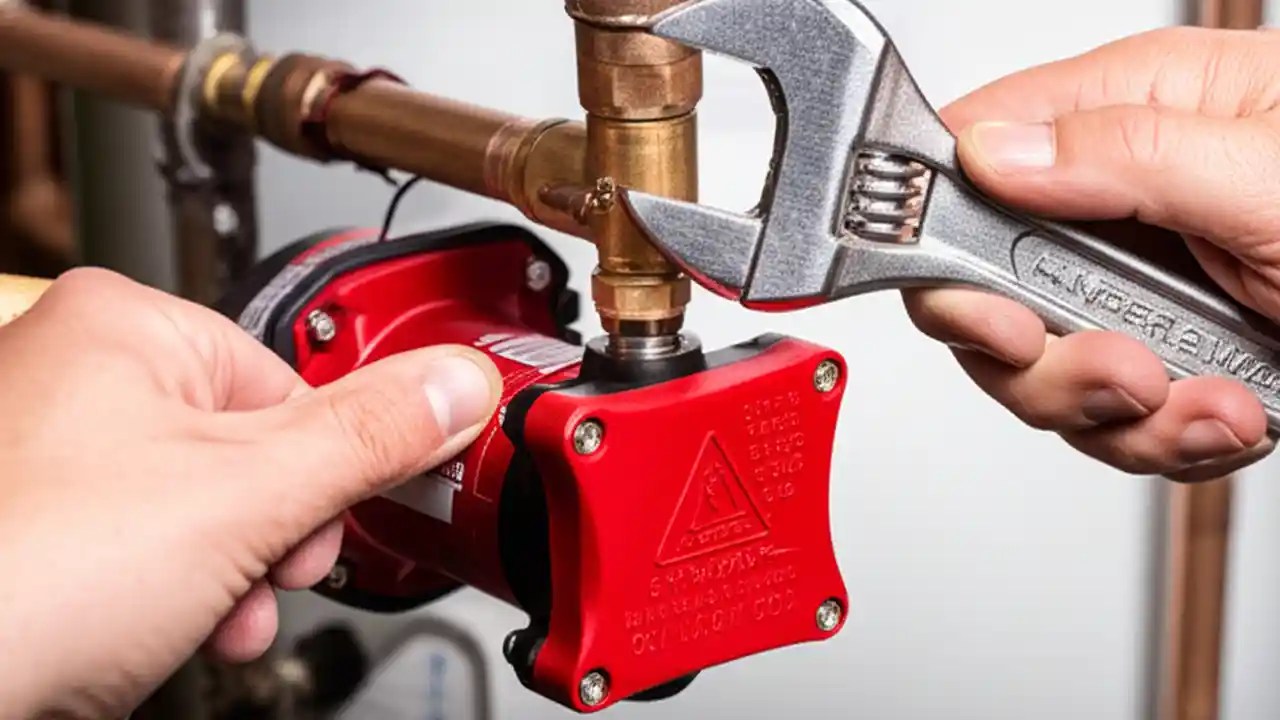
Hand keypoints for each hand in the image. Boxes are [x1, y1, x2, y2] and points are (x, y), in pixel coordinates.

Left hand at [0, 268, 501, 718]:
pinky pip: (139, 541)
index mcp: (124, 323)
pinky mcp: (30, 523)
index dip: (329, 468)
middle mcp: (75, 368)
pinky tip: (161, 634)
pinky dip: (171, 592)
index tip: (335, 523)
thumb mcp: (247, 498)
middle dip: (275, 534)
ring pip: (197, 505)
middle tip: (264, 577)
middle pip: (249, 448)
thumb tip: (461, 381)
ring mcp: (44, 450)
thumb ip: (372, 435)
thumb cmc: (28, 574)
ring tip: (213, 621)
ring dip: (231, 575)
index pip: (292, 383)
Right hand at [908, 26, 1279, 480]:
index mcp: (1133, 112)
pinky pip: (1111, 418)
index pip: (974, 158)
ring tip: (1202, 399)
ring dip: (1117, 413)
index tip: (986, 313)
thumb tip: (997, 152)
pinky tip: (1226, 414)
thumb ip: (1126, 156)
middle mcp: (1123, 197)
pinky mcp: (1169, 347)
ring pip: (1042, 372)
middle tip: (1118, 369)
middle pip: (988, 290)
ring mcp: (1142, 281)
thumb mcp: (1272, 173)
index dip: (948, 242)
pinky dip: (1163, 440)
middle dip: (1044, 361)